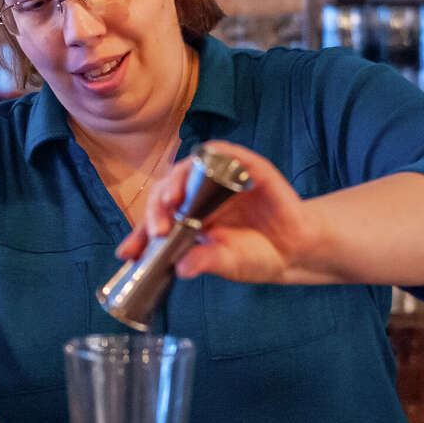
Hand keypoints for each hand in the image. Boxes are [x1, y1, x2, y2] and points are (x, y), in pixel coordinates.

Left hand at [115, 140, 326, 284]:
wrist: (295, 250)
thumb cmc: (255, 256)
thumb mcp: (226, 263)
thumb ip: (204, 261)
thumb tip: (181, 268)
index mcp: (187, 217)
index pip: (157, 218)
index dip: (140, 232)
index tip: (128, 252)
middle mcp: (200, 194)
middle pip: (168, 189)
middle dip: (156, 208)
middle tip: (156, 229)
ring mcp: (222, 179)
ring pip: (191, 167)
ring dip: (178, 180)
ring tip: (172, 202)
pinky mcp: (247, 168)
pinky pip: (228, 154)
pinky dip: (217, 156)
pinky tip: (210, 166)